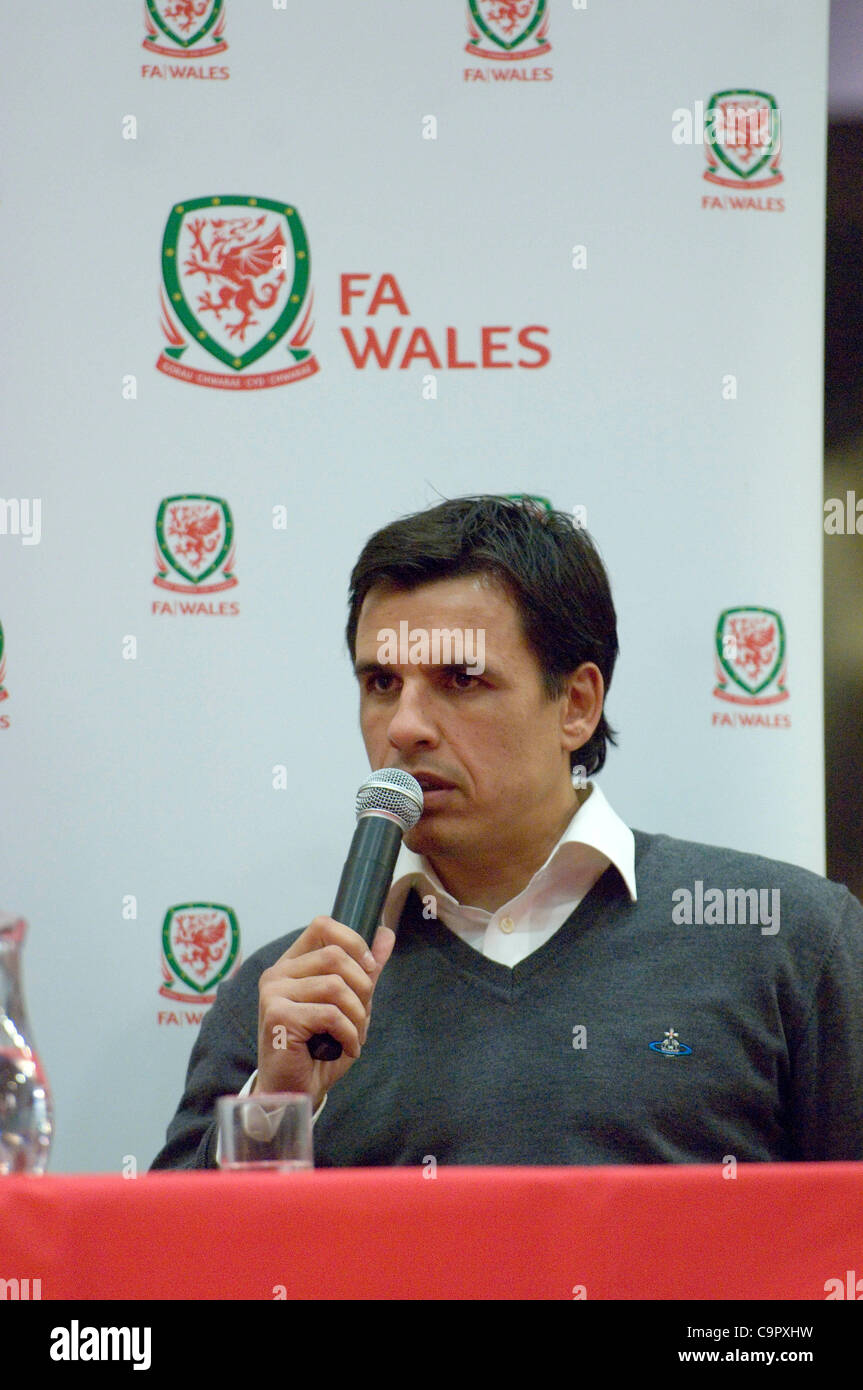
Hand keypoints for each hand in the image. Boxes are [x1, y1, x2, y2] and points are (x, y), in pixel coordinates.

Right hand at [255, 917, 394, 1108]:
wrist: (297, 1091)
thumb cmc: (319, 1049)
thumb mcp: (350, 1004)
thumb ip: (364, 970)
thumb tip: (386, 934)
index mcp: (292, 964)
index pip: (322, 925)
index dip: (353, 942)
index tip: (368, 969)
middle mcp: (277, 973)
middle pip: (335, 956)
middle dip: (362, 988)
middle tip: (361, 1016)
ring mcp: (274, 993)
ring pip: (335, 986)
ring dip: (357, 1015)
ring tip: (353, 1035)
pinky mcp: (279, 1016)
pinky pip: (330, 1014)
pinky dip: (348, 1034)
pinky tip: (345, 1049)